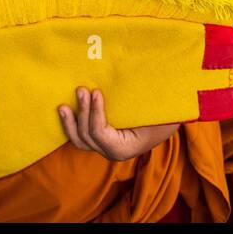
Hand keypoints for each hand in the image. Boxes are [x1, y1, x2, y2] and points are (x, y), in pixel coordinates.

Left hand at [58, 87, 178, 160]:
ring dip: (70, 122)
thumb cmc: (165, 115)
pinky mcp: (101, 140)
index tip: (97, 92)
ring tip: (62, 106)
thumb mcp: (158, 111)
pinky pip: (82, 136)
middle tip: (81, 90)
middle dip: (82, 113)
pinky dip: (72, 125)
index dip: (95, 113)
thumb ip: (142, 102)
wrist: (170, 122)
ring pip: (80, 140)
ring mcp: (105, 147)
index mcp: (124, 148)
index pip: (101, 134)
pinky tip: (66, 111)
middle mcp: (112, 152)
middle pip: (87, 137)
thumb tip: (135, 81)